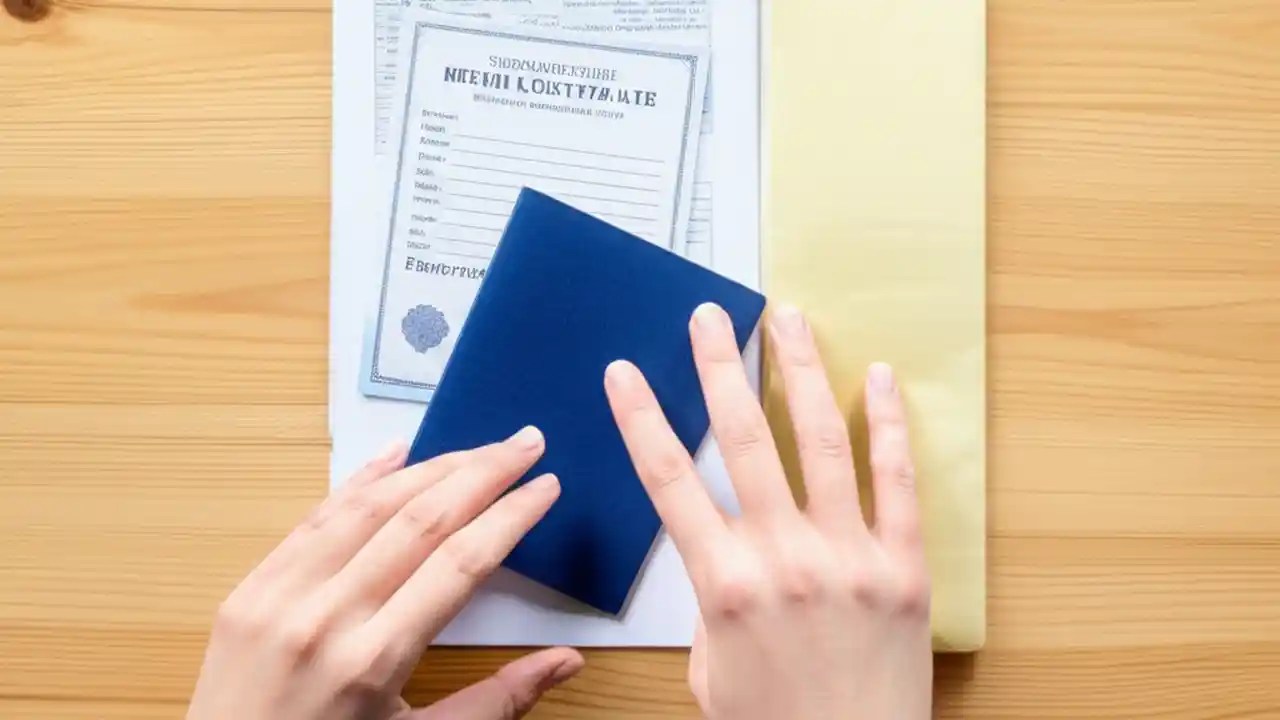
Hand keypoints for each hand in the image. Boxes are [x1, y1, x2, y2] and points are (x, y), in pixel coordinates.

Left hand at [187, 429, 582, 719]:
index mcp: (373, 662)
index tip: (546, 486)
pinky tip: (397, 454)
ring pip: (367, 507)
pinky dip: (358, 480)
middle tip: (526, 442)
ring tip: (477, 447)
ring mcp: (279, 598)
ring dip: (430, 468)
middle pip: (421, 521)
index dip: (510, 517)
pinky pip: (313, 518)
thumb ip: (495, 701)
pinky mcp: (248, 590)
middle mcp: (325, 618)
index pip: (460, 563)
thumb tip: (568, 660)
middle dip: (482, 473)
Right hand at [604, 303, 931, 719]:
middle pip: (741, 440)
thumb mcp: (711, 671)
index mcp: (725, 585)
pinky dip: (889, 426)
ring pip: (818, 441)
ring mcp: (849, 557)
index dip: (641, 419)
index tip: (626, 373)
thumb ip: (712, 603)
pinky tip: (879, 380)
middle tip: (709, 319)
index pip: (669, 480)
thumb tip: (726, 554)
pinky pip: (898, 482)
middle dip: (718, 368)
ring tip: (789, 322)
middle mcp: (785, 559)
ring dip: (800, 372)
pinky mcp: (904, 568)